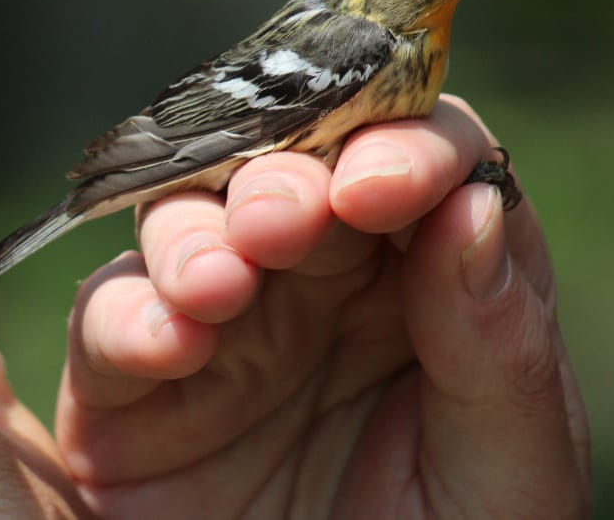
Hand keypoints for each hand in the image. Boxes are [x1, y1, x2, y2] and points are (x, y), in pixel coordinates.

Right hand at [58, 95, 590, 516]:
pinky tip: (170, 347)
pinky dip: (128, 316)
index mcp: (423, 284)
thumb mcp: (506, 474)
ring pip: (182, 220)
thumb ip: (500, 345)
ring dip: (194, 233)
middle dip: (282, 177)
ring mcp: (215, 326)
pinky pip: (107, 317)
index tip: (387, 182)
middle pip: (287, 169)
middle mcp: (313, 285)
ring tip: (219, 285)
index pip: (417, 159)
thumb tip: (472, 205)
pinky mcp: (128, 383)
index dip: (401, 139)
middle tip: (287, 219)